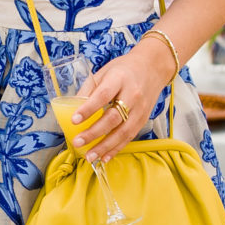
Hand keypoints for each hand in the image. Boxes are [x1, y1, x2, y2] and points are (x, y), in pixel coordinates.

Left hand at [72, 36, 177, 161]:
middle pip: (113, 117)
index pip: (103, 95)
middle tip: (77, 142)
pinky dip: (116, 149)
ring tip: (89, 156)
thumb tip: (71, 108)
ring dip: (105, 147)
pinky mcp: (143, 119)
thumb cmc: (123, 70)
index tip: (74, 120)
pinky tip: (104, 157)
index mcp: (119, 79)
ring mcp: (140, 109)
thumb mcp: (104, 72)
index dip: (88, 108)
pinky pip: (129, 137)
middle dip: (94, 132)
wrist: (153, 68)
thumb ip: (89, 89)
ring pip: (123, 132)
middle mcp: (132, 94)